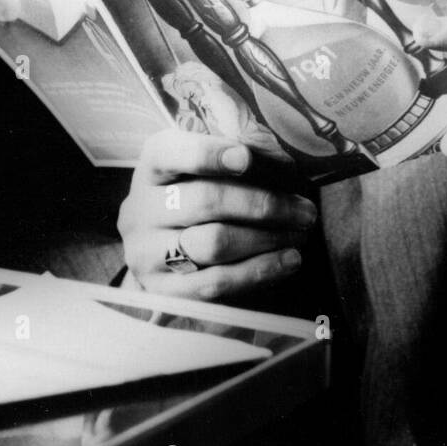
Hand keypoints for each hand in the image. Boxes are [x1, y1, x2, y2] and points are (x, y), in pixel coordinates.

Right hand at [118, 130, 317, 301]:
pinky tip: (289, 260)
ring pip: (214, 244)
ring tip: (301, 232)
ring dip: (267, 238)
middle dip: (263, 204)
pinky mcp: (163, 292)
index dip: (209, 154)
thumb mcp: (198, 164)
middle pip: (205, 201)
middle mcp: (142, 208)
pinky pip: (216, 283)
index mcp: (152, 164)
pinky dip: (259, 271)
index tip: (247, 158)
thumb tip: (280, 157)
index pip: (172, 153)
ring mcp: (148, 253)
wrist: (152, 244)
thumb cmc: (190, 191)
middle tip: (304, 208)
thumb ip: (232, 153)